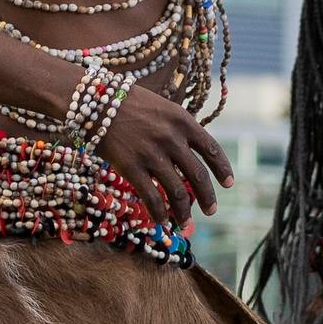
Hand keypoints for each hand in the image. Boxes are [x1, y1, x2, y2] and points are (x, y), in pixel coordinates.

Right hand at [97, 86, 231, 225]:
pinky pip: (152, 197)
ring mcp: (151, 154)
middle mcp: (171, 138)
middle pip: (198, 176)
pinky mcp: (131, 167)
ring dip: (184, 212)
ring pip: (177, 192)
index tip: (229, 184)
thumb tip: (192, 160)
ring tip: (185, 223)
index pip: (211, 149)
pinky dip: (160, 213)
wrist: (94, 100)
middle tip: (211, 211)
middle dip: (208, 197)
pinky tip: (162, 222)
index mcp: (183, 120)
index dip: (222, 169)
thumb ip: (179, 131)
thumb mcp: (162, 109)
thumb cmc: (127, 104)